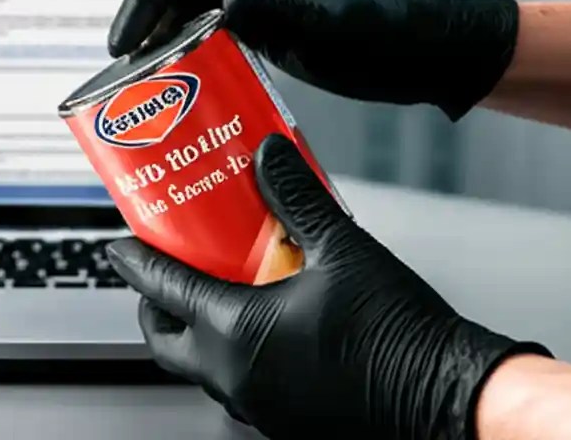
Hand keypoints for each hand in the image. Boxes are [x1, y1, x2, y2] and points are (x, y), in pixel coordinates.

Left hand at [106, 134, 549, 439]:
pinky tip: (266, 326)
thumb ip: (298, 198)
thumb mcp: (344, 248)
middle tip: (165, 270)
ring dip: (197, 330)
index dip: (136, 261)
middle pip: (167, 338)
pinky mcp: (284, 421)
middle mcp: (235, 376)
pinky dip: (233, 352)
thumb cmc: (400, 335)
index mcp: (235, 333)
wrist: (449, 399)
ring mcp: (258, 405)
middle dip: (156, 304)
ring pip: (201, 366)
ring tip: (218, 289)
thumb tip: (270, 156)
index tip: (121, 246)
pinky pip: (239, 383)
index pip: (161, 290)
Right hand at [107, 0, 519, 119]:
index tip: (125, 41)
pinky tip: (180, 93)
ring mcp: (255, 5)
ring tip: (141, 85)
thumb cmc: (384, 33)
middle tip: (123, 70)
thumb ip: (276, 9)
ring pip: (188, 18)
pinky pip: (210, 41)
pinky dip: (188, 61)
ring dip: (162, 46)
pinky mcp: (263, 34)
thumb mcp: (328, 24)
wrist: (421, 55)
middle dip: (143, 26)